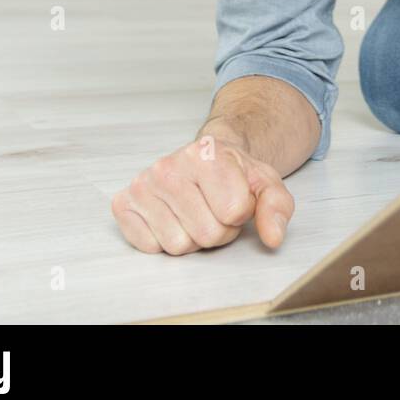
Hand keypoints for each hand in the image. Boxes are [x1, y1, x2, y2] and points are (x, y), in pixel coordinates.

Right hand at [111, 135, 294, 253]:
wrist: (207, 156)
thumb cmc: (234, 171)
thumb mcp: (265, 182)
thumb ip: (276, 207)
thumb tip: (273, 237)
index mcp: (206, 153)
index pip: (233, 211)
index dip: (242, 213)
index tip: (237, 198)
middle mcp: (168, 166)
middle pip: (207, 234)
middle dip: (220, 230)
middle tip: (216, 209)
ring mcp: (142, 184)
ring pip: (179, 245)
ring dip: (193, 237)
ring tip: (197, 212)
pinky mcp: (123, 202)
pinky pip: (150, 247)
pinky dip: (165, 240)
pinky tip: (173, 217)